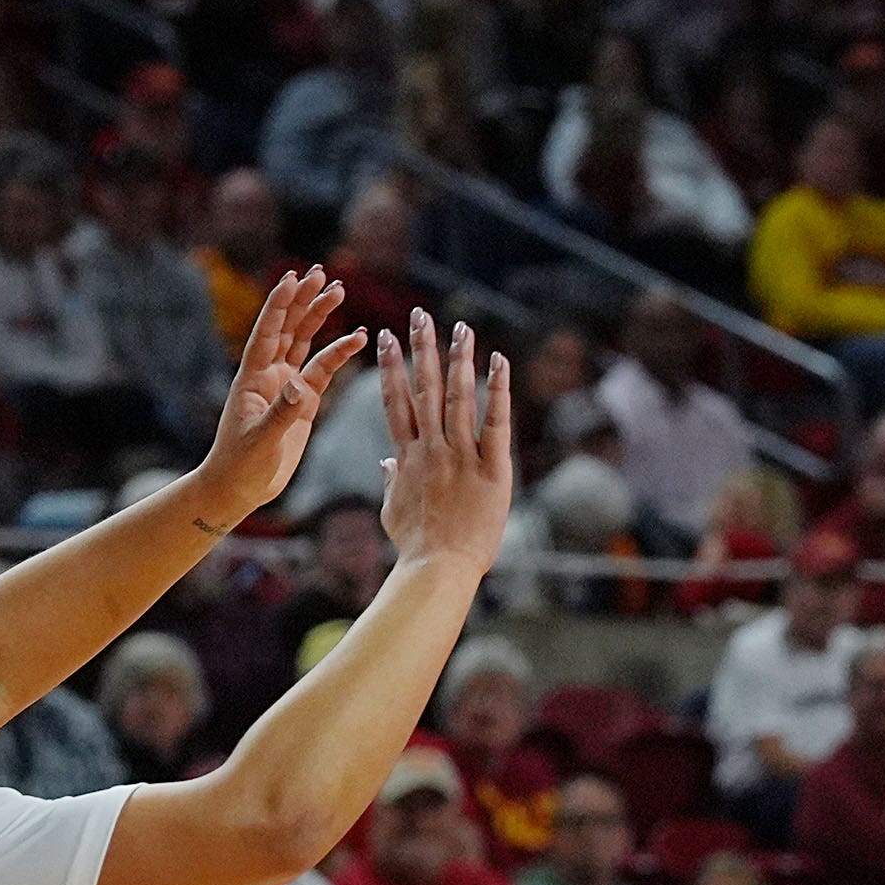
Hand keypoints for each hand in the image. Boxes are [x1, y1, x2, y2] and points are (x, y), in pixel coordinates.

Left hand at [195, 269, 364, 522]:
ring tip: (338, 291)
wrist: (239, 488)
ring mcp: (287, 386)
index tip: (292, 278)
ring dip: (319, 316)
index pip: (267, 333)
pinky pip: (323, 370)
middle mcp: (269, 375)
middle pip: (288, 327)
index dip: (279, 305)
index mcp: (252, 378)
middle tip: (322, 273)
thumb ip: (282, 412)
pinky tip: (356, 338)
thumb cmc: (239, 465)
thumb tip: (301, 385)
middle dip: (303, 300)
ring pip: (305, 342)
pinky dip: (339, 353)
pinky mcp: (304, 402)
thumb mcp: (260, 441)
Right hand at [377, 311, 514, 570]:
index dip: (390, 367)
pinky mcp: (492, 469)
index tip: (384, 337)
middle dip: (421, 349)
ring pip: (458, 398)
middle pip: (424, 389)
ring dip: (458, 359)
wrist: (438, 570)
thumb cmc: (415, 547)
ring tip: (461, 328)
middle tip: (419, 315)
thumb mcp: (393, 511)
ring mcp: (461, 456)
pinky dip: (498, 390)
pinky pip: (496, 422)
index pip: (396, 402)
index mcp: (406, 457)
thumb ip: (390, 481)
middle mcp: (432, 449)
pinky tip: (499, 361)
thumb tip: (385, 462)